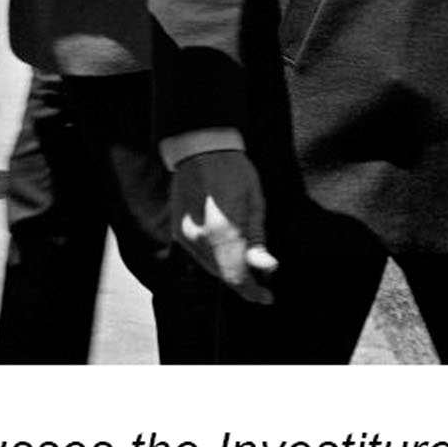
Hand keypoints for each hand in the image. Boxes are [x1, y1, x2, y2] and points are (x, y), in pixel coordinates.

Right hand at [170, 149, 276, 302]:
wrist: (200, 149)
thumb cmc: (235, 171)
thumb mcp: (255, 201)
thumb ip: (259, 238)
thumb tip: (268, 269)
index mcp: (224, 231)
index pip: (238, 277)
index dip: (253, 292)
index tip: (267, 297)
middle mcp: (201, 239)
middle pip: (223, 275)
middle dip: (244, 280)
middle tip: (261, 277)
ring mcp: (186, 237)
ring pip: (210, 268)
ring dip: (228, 269)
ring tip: (245, 259)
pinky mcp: (179, 232)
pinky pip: (199, 256)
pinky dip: (214, 258)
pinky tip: (225, 247)